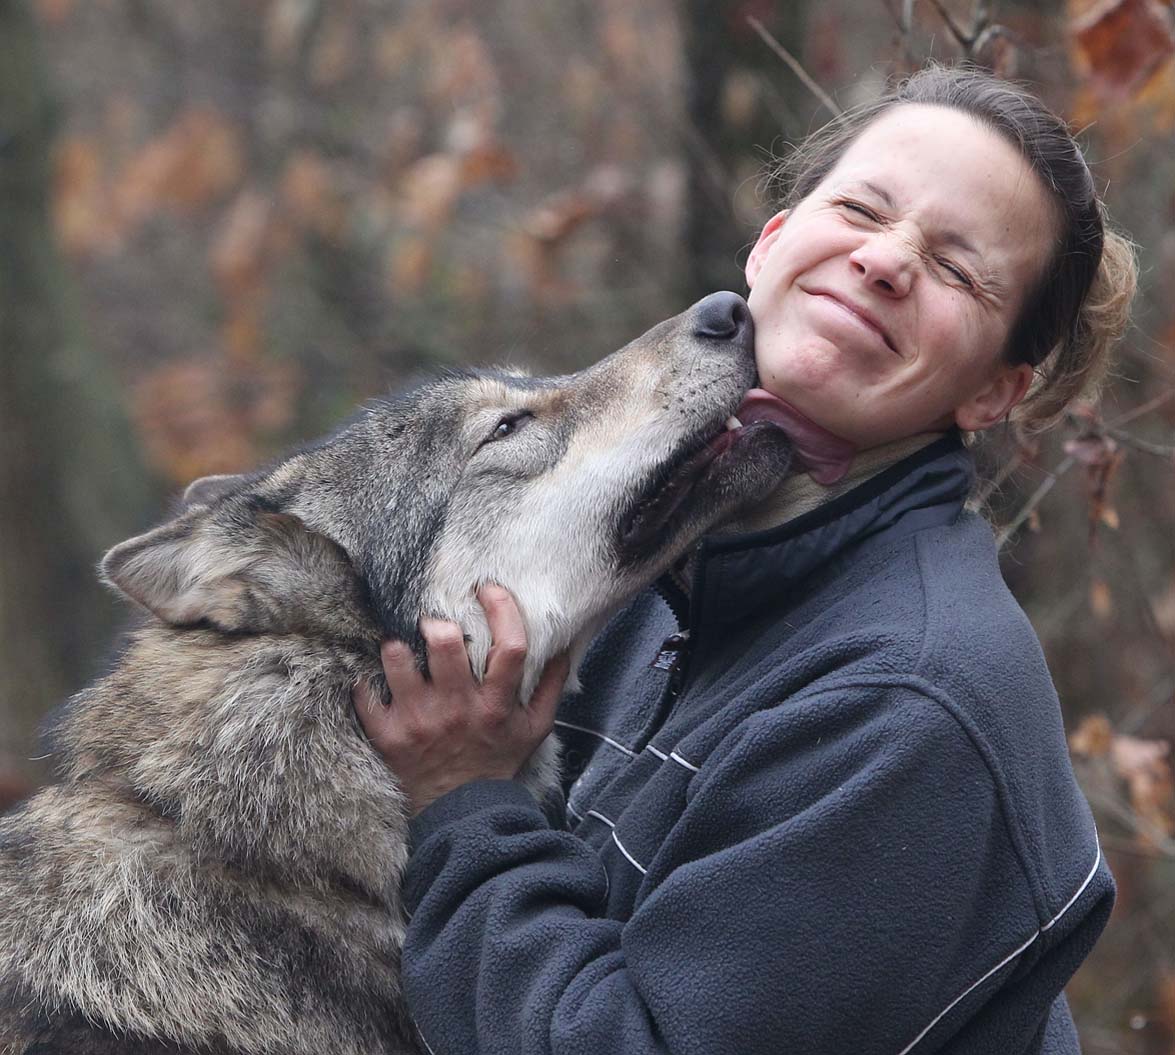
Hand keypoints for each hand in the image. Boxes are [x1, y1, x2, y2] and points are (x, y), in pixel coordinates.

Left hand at [353, 585, 569, 815]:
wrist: (462, 815)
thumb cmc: (497, 763)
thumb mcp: (534, 729)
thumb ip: (549, 686)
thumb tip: (562, 645)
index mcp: (496, 704)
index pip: (510, 645)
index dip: (501, 607)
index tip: (488, 589)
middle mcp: (458, 709)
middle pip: (444, 642)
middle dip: (436, 622)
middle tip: (432, 622)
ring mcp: (419, 721)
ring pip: (398, 659)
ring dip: (396, 645)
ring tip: (399, 646)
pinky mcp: (388, 735)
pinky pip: (365, 693)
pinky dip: (365, 681)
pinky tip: (374, 678)